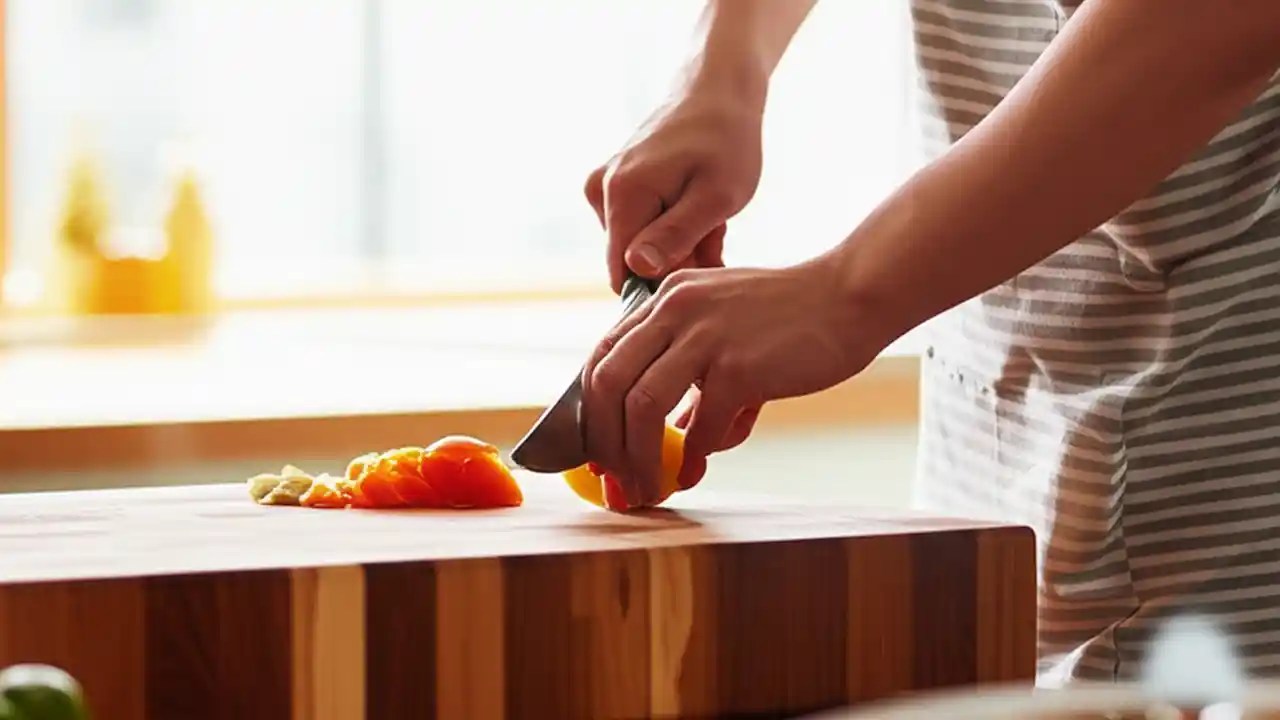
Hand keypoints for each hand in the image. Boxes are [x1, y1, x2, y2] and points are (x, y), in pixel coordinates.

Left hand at [579, 257, 876, 507]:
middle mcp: (675, 309)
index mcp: (666, 298)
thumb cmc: (793, 318)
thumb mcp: (725, 329)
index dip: (591, 411)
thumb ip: (692, 376)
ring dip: (638, 459)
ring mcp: (704, 335)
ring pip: (641, 406)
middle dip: (603, 441)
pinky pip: (703, 426)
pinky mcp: (738, 366)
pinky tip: (698, 472)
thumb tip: (677, 442)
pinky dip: (696, 456)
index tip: (598, 451)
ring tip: (648, 489)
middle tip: (614, 479)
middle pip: (607, 382)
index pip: (603, 356)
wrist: (851, 297)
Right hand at [584, 79, 764, 292]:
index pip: (625, 274)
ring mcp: (602, 188)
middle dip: (679, 258)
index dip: (666, 280)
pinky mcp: (611, 186)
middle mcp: (600, 191)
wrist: (717, 90)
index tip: (705, 259)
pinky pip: (641, 227)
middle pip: (634, 262)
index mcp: (622, 195)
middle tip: (718, 232)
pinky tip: (698, 207)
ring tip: (712, 216)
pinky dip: (675, 226)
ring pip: (641, 246)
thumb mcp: (716, 197)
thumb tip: (637, 271)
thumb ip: (676, 237)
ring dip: (682, 242)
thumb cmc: (726, 141)